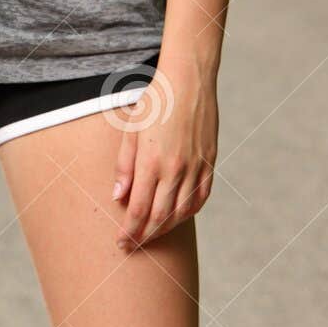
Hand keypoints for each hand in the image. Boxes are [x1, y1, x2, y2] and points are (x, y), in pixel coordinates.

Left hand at [111, 64, 217, 250]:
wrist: (189, 80)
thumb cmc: (155, 101)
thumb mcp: (131, 129)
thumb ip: (124, 165)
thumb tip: (118, 197)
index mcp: (151, 161)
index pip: (138, 210)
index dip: (129, 232)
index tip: (121, 243)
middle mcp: (174, 169)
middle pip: (158, 217)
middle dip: (143, 236)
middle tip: (132, 246)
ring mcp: (195, 168)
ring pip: (180, 213)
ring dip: (164, 228)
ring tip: (151, 234)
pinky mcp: (209, 163)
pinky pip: (199, 199)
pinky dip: (187, 213)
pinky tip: (176, 217)